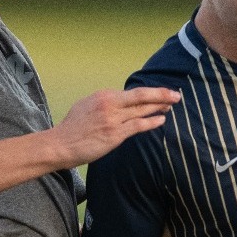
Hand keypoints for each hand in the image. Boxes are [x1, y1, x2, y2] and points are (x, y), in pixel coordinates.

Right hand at [50, 88, 180, 165]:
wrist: (60, 144)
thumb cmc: (72, 129)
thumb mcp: (87, 107)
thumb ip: (104, 104)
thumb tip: (119, 103)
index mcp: (104, 95)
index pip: (132, 92)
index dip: (149, 93)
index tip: (161, 93)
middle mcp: (110, 103)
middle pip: (141, 95)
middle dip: (161, 94)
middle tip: (176, 94)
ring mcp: (113, 118)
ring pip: (142, 109)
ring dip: (160, 106)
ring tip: (173, 104)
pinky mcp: (114, 134)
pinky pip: (138, 125)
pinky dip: (152, 121)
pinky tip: (162, 120)